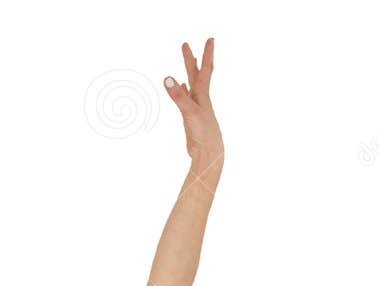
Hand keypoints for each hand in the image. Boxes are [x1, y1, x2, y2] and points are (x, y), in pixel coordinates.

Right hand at [163, 38, 222, 164]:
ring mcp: (196, 108)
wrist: (208, 153)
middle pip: (196, 74)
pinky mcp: (191, 117)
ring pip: (193, 85)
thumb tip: (168, 78)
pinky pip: (187, 98)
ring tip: (189, 62)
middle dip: (191, 59)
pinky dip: (184, 90)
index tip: (211, 38)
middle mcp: (200, 99)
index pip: (205, 69)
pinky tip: (182, 87)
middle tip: (185, 44)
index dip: (207, 54)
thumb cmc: (203, 133)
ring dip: (190, 73)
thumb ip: (178, 95)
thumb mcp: (189, 112)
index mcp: (202, 95)